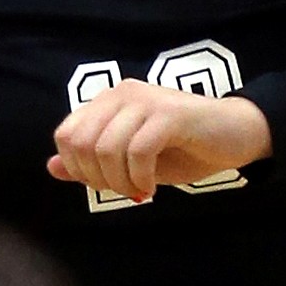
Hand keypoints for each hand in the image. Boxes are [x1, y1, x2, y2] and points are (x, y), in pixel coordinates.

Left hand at [48, 80, 271, 200]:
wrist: (234, 135)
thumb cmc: (181, 148)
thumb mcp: (129, 160)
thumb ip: (91, 162)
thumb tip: (51, 168)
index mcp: (107, 101)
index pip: (66, 136)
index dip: (77, 169)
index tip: (105, 185)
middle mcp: (122, 93)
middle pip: (81, 144)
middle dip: (97, 179)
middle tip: (124, 191)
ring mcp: (146, 100)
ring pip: (106, 149)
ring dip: (120, 182)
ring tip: (140, 190)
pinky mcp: (170, 113)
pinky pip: (138, 151)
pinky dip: (140, 177)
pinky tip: (152, 186)